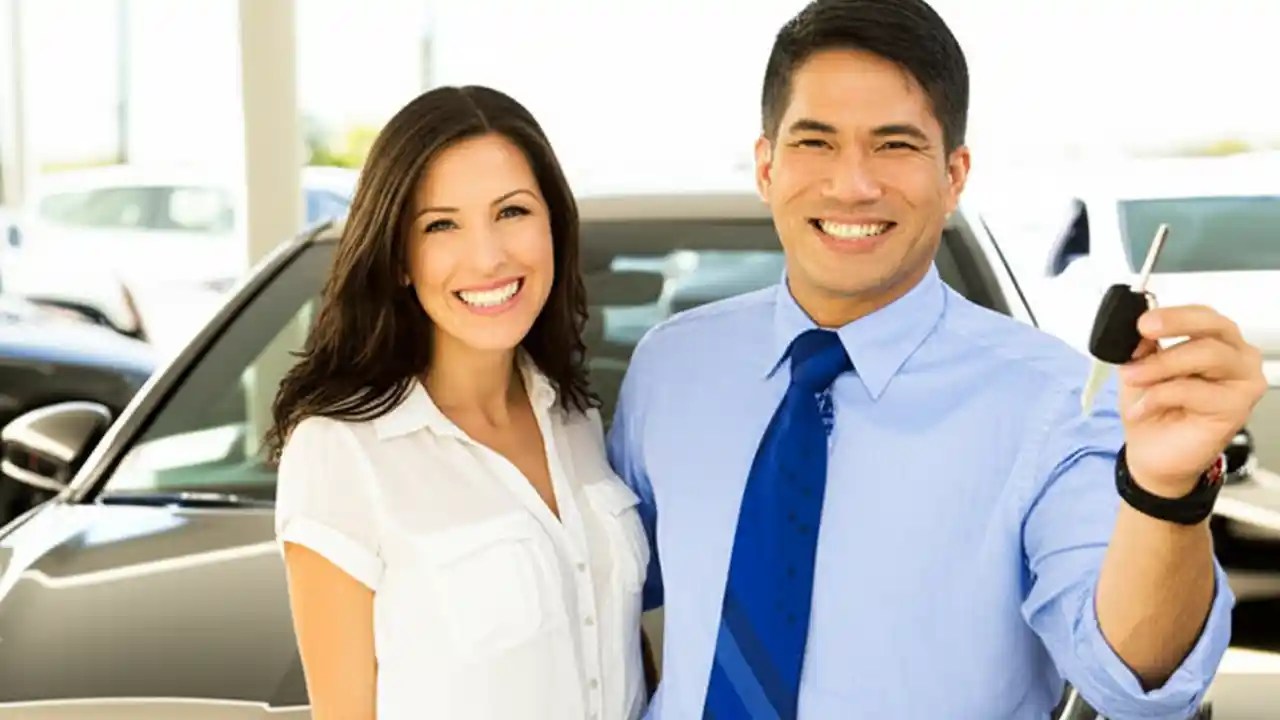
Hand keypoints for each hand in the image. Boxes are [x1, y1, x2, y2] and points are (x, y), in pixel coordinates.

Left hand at [1116, 305, 1265, 497]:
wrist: (1152, 452)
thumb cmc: (1152, 408)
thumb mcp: (1139, 367)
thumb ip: (1145, 346)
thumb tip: (1141, 331)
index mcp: (1216, 340)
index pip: (1203, 314)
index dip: (1174, 314)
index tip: (1143, 320)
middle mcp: (1237, 356)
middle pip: (1213, 328)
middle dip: (1173, 326)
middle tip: (1142, 331)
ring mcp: (1242, 381)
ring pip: (1207, 354)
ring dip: (1161, 364)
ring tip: (1133, 377)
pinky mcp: (1236, 408)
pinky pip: (1194, 390)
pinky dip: (1160, 395)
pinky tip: (1142, 408)